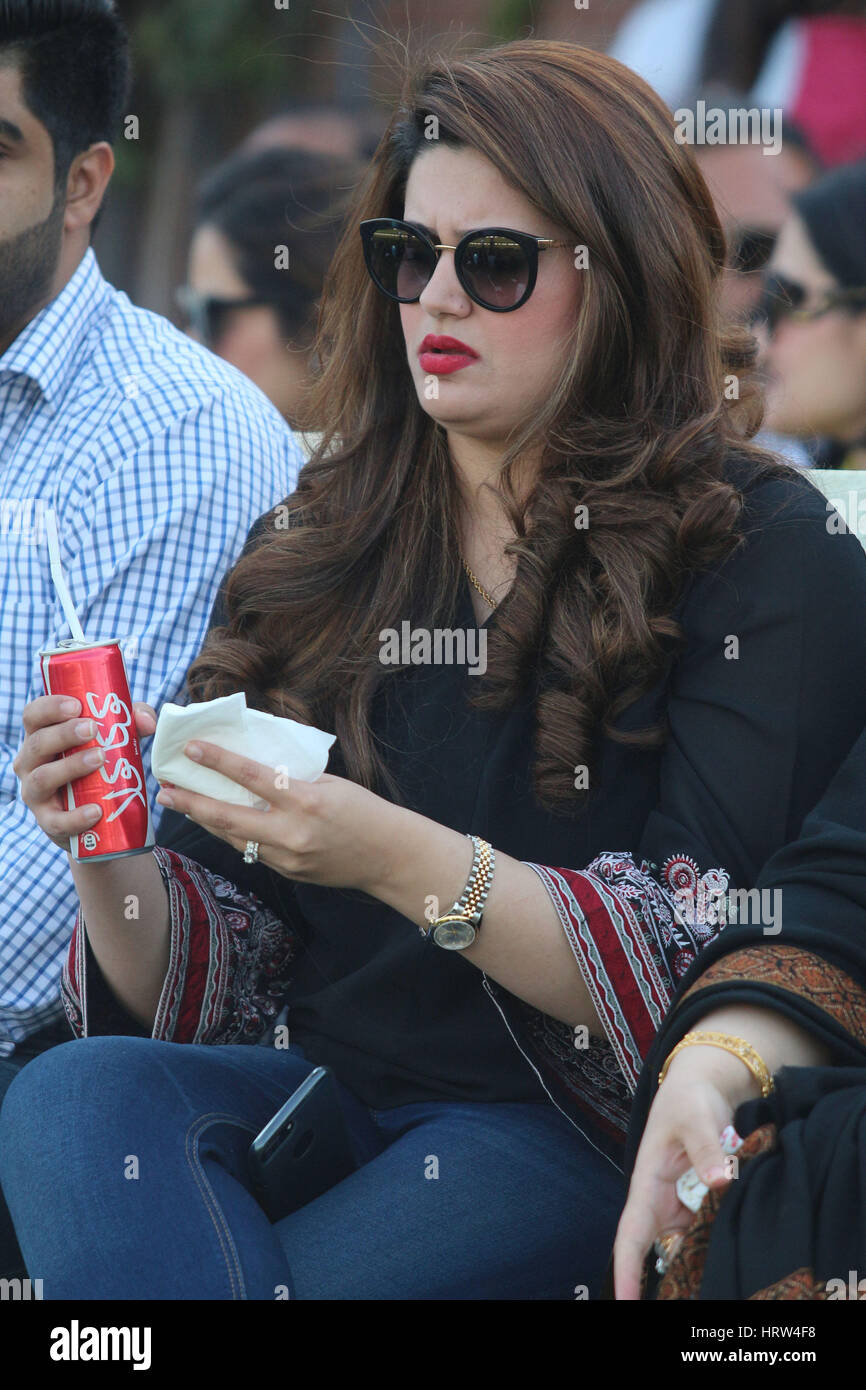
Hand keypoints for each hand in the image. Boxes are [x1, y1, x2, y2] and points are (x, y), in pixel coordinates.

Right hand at [14, 695, 156, 852]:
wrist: (96, 814)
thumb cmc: (98, 763)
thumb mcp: (113, 738)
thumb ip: (131, 723)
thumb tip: (147, 722)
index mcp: (40, 735)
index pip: (33, 715)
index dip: (50, 707)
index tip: (77, 705)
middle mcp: (30, 762)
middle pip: (37, 743)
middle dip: (64, 734)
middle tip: (92, 729)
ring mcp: (34, 792)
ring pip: (42, 778)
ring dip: (70, 767)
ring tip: (99, 759)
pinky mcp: (47, 821)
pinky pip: (56, 820)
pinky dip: (75, 816)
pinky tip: (96, 811)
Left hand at [154, 739, 400, 892]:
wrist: (389, 856)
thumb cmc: (363, 810)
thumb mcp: (329, 782)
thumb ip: (291, 778)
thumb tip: (253, 767)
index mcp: (305, 801)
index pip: (252, 777)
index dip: (219, 761)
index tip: (192, 749)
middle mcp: (291, 833)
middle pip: (227, 817)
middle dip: (191, 802)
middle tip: (164, 790)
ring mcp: (287, 858)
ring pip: (233, 837)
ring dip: (204, 819)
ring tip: (180, 803)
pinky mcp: (287, 873)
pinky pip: (251, 850)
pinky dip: (232, 834)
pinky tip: (216, 821)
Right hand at [613, 1043, 759, 1299]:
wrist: (703, 1088)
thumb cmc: (689, 1099)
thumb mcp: (696, 1116)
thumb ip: (707, 1147)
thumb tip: (719, 1180)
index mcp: (648, 1184)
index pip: (631, 1234)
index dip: (628, 1271)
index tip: (626, 1303)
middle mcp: (661, 1203)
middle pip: (657, 1253)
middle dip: (662, 1286)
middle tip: (682, 1310)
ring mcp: (683, 1207)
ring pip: (686, 1248)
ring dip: (694, 1271)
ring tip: (712, 1293)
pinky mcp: (703, 1206)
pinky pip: (707, 1234)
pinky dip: (715, 1249)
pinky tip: (731, 1266)